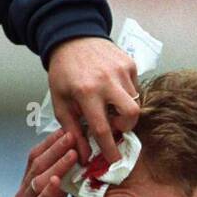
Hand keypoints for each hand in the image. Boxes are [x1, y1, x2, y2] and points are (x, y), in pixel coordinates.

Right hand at [2, 129, 78, 196]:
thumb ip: (59, 192)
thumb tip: (75, 172)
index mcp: (28, 191)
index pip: (36, 159)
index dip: (51, 142)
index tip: (69, 126)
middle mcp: (22, 196)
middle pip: (36, 164)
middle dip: (55, 146)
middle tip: (73, 130)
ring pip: (37, 182)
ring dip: (56, 164)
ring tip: (73, 150)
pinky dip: (47, 193)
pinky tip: (57, 181)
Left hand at [46, 36, 140, 164]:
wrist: (72, 36)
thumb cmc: (64, 72)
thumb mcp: (60, 101)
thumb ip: (72, 130)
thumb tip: (84, 156)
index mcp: (86, 92)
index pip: (103, 128)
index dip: (109, 148)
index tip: (114, 160)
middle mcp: (107, 81)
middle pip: (131, 114)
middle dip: (126, 127)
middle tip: (114, 125)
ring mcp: (122, 70)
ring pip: (135, 102)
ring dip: (124, 109)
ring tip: (108, 103)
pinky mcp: (130, 63)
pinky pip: (135, 87)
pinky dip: (126, 94)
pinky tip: (112, 88)